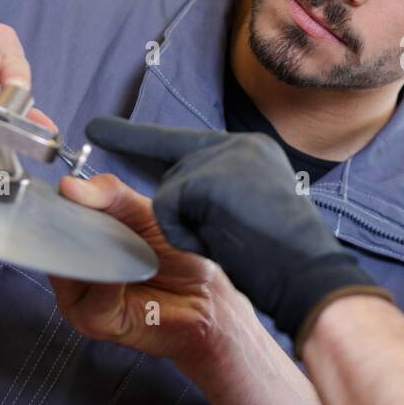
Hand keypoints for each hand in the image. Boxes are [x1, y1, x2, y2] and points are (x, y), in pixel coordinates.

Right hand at [53, 172, 247, 372]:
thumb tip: (68, 185)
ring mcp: (80, 299)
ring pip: (69, 275)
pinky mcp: (94, 322)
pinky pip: (92, 301)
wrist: (205, 296)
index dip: (56, 206)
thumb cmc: (174, 253)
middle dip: (68, 231)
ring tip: (113, 243)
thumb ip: (109, 194)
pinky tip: (122, 273)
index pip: (52, 221)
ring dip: (90, 258)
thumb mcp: (142, 212)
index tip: (63, 190)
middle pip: (54, 248)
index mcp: (78, 240)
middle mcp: (72, 271)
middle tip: (83, 214)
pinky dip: (106, 285)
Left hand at [84, 117, 391, 353]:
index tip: (96, 128)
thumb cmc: (277, 260)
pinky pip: (169, 208)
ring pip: (169, 195)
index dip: (136, 139)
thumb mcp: (233, 219)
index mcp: (252, 153)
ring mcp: (227, 156)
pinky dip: (187, 234)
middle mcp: (240, 145)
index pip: (183, 143)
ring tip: (232, 240)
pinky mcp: (211, 175)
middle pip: (173, 177)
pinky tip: (223, 239)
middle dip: (178, 216)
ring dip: (189, 229)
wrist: (307, 276)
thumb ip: (196, 200)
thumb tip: (124, 191)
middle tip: (222, 235)